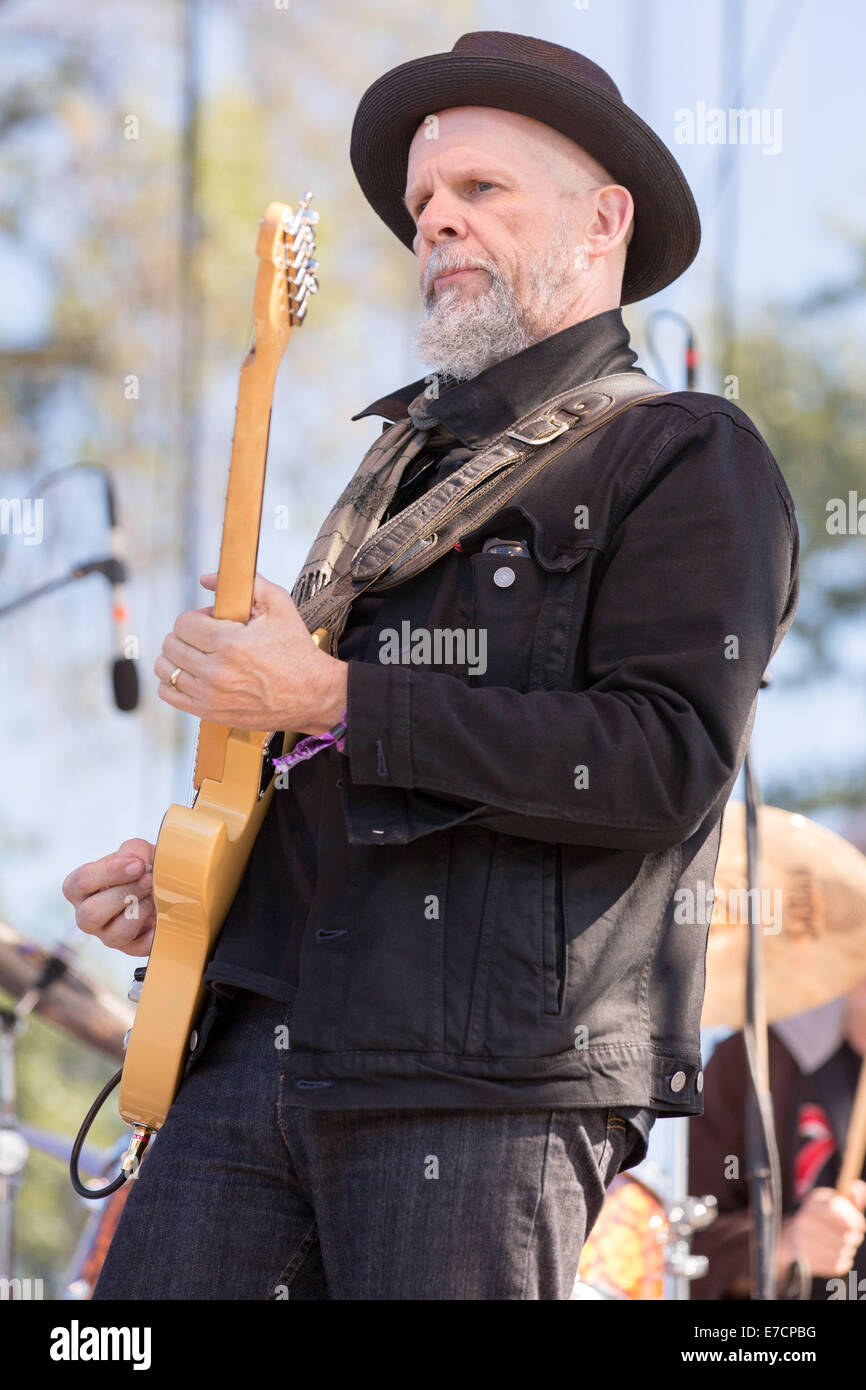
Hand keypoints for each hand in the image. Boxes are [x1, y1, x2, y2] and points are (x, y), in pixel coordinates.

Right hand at [62, 839, 156, 955]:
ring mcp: (107, 935)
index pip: (80, 882)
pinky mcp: (130, 948)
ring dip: (140, 911)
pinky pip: (141, 947)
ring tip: (155, 895)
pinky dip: (156, 930)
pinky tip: (163, 914)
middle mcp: (87, 916)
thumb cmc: (142, 868)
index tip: (138, 865)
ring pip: (116, 934)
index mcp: (80, 889)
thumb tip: (134, 862)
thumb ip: (133, 850)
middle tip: (149, 879)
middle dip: (125, 894)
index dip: (110, 872)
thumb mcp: (137, 851)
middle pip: (91, 913)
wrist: (165, 887)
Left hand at [154, 572, 347, 734]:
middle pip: (171, 644)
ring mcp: (209, 695)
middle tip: (207, 637)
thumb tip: (207, 578)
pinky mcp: (209, 712)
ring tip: (198, 654)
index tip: (213, 621)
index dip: (197, 616)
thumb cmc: (297, 651)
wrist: (313, 695)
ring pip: (165, 669)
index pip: (184, 623)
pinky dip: (173, 681)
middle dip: (187, 634)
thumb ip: (248, 584)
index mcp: (229, 643)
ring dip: (177, 657)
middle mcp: (215, 671)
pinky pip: (168, 693)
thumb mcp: (280, 606)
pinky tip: (192, 674)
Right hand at [779, 1181, 865, 1277]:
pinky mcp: (806, 1260)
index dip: (854, 1219)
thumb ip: (851, 1196)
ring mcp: (803, 1241)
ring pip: (842, 1250)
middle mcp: (804, 1220)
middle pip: (843, 1234)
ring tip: (844, 1245)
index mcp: (812, 1202)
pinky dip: (844, 1261)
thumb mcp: (834, 1203)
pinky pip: (837, 1264)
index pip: (835, 1208)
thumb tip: (859, 1188)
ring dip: (849, 1250)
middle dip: (855, 1237)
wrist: (793, 1238)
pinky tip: (837, 1255)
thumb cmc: (822, 1219)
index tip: (861, 1226)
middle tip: (853, 1237)